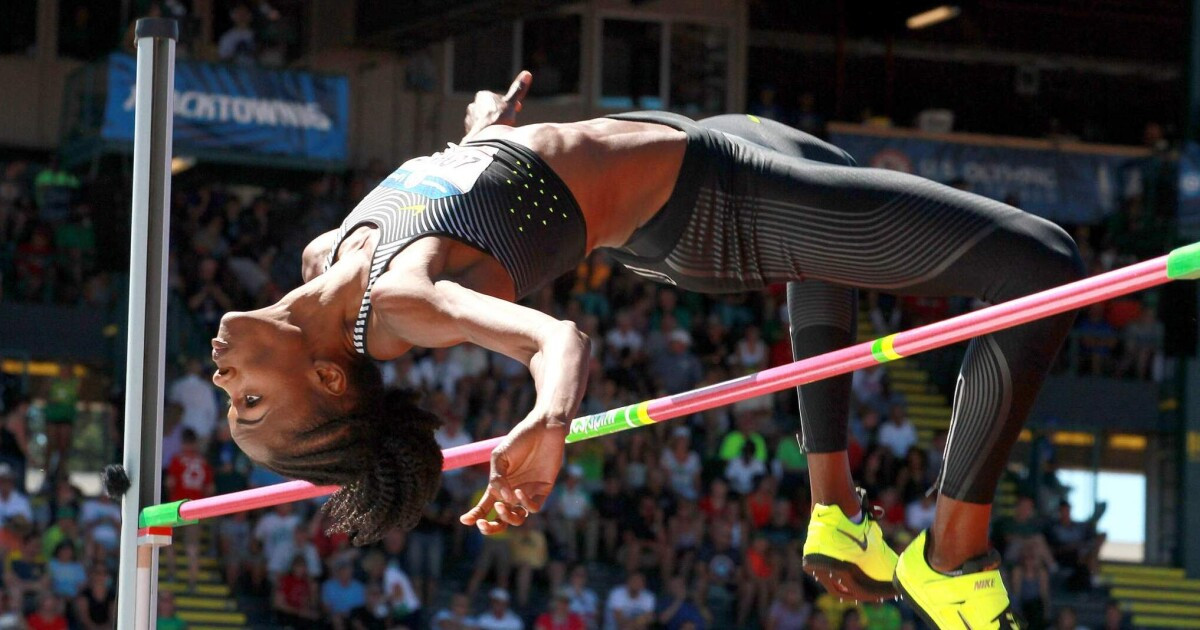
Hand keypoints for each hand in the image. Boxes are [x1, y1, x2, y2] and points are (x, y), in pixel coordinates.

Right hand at [459, 414, 566, 533]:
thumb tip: (501, 499)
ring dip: (507, 516)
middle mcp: (513, 493)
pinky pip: (533, 507)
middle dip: (491, 528)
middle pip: (501, 520)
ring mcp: (528, 493)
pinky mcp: (544, 490)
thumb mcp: (500, 456)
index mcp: (499, 485)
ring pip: (517, 518)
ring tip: (502, 504)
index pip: (486, 506)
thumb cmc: (519, 439)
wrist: (543, 428)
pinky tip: (518, 491)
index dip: (475, 515)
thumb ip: (496, 478)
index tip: (465, 520)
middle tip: (483, 524)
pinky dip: (524, 503)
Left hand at [463, 70, 531, 139]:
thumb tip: (527, 73)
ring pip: (486, 120)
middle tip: (510, 122)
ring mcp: (469, 119)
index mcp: (482, 96)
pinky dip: (487, 133)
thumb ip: (518, 90)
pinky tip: (493, 139)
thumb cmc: (498, 120)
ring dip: (494, 124)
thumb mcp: (511, 103)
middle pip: (492, 109)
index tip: (518, 110)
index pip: (499, 99)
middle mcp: (473, 105)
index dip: (510, 105)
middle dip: (502, 114)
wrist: (483, 142)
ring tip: (501, 132)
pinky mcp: (468, 131)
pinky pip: (481, 130)